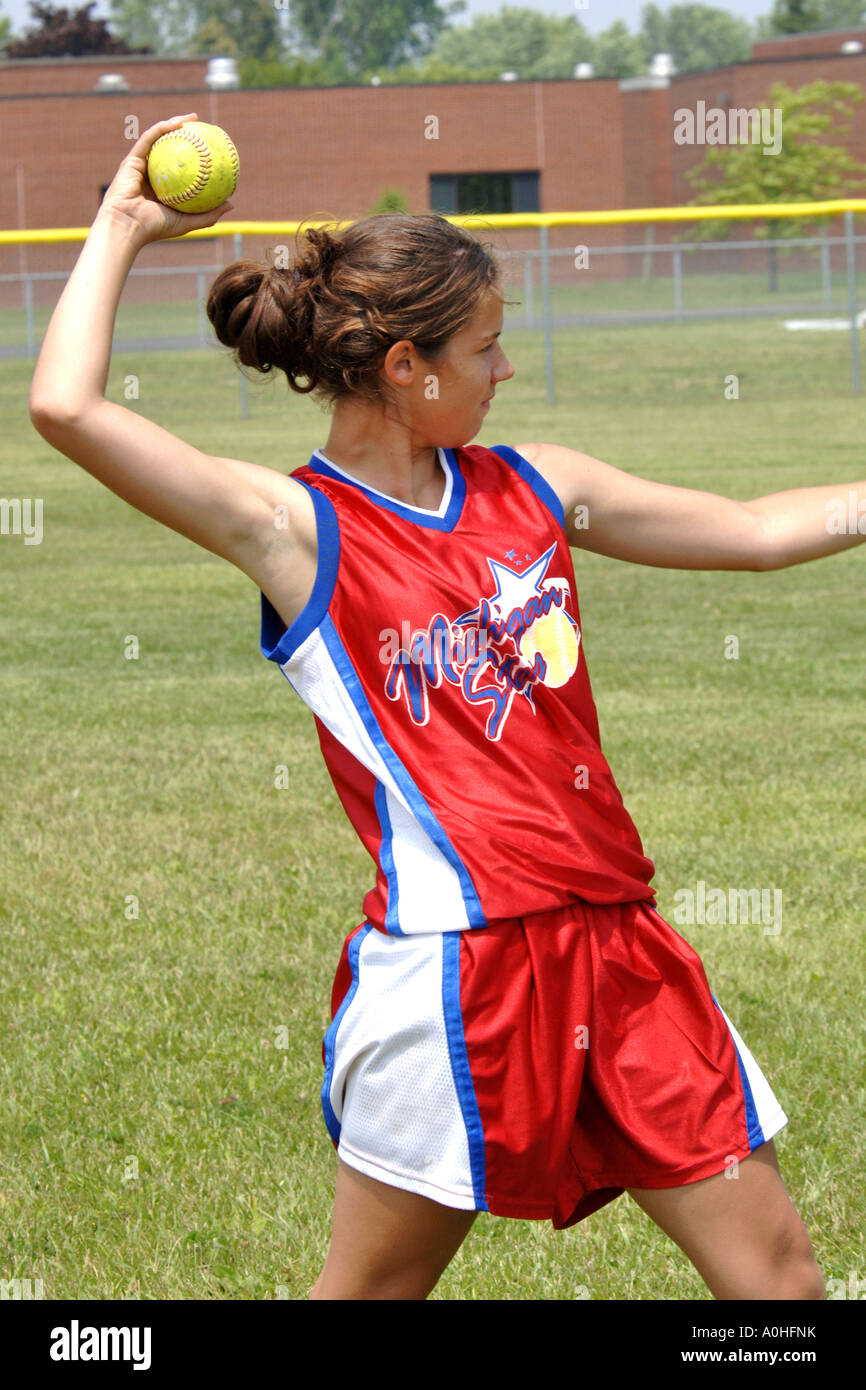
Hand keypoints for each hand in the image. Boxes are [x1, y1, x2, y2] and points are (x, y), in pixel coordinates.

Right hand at [97, 112, 234, 244]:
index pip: (181, 169)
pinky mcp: (132, 158)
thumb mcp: (187, 222)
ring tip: (193, 118)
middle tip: (204, 130)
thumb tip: (232, 204)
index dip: (195, 158)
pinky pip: (150, 138)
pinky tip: (179, 122)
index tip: (211, 151)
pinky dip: (164, 127)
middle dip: (186, 136)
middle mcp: (151, 175)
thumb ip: (208, 215)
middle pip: (170, 150)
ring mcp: (140, 165)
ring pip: (159, 140)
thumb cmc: (155, 228)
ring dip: (175, 124)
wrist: (127, 225)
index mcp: (162, 189)